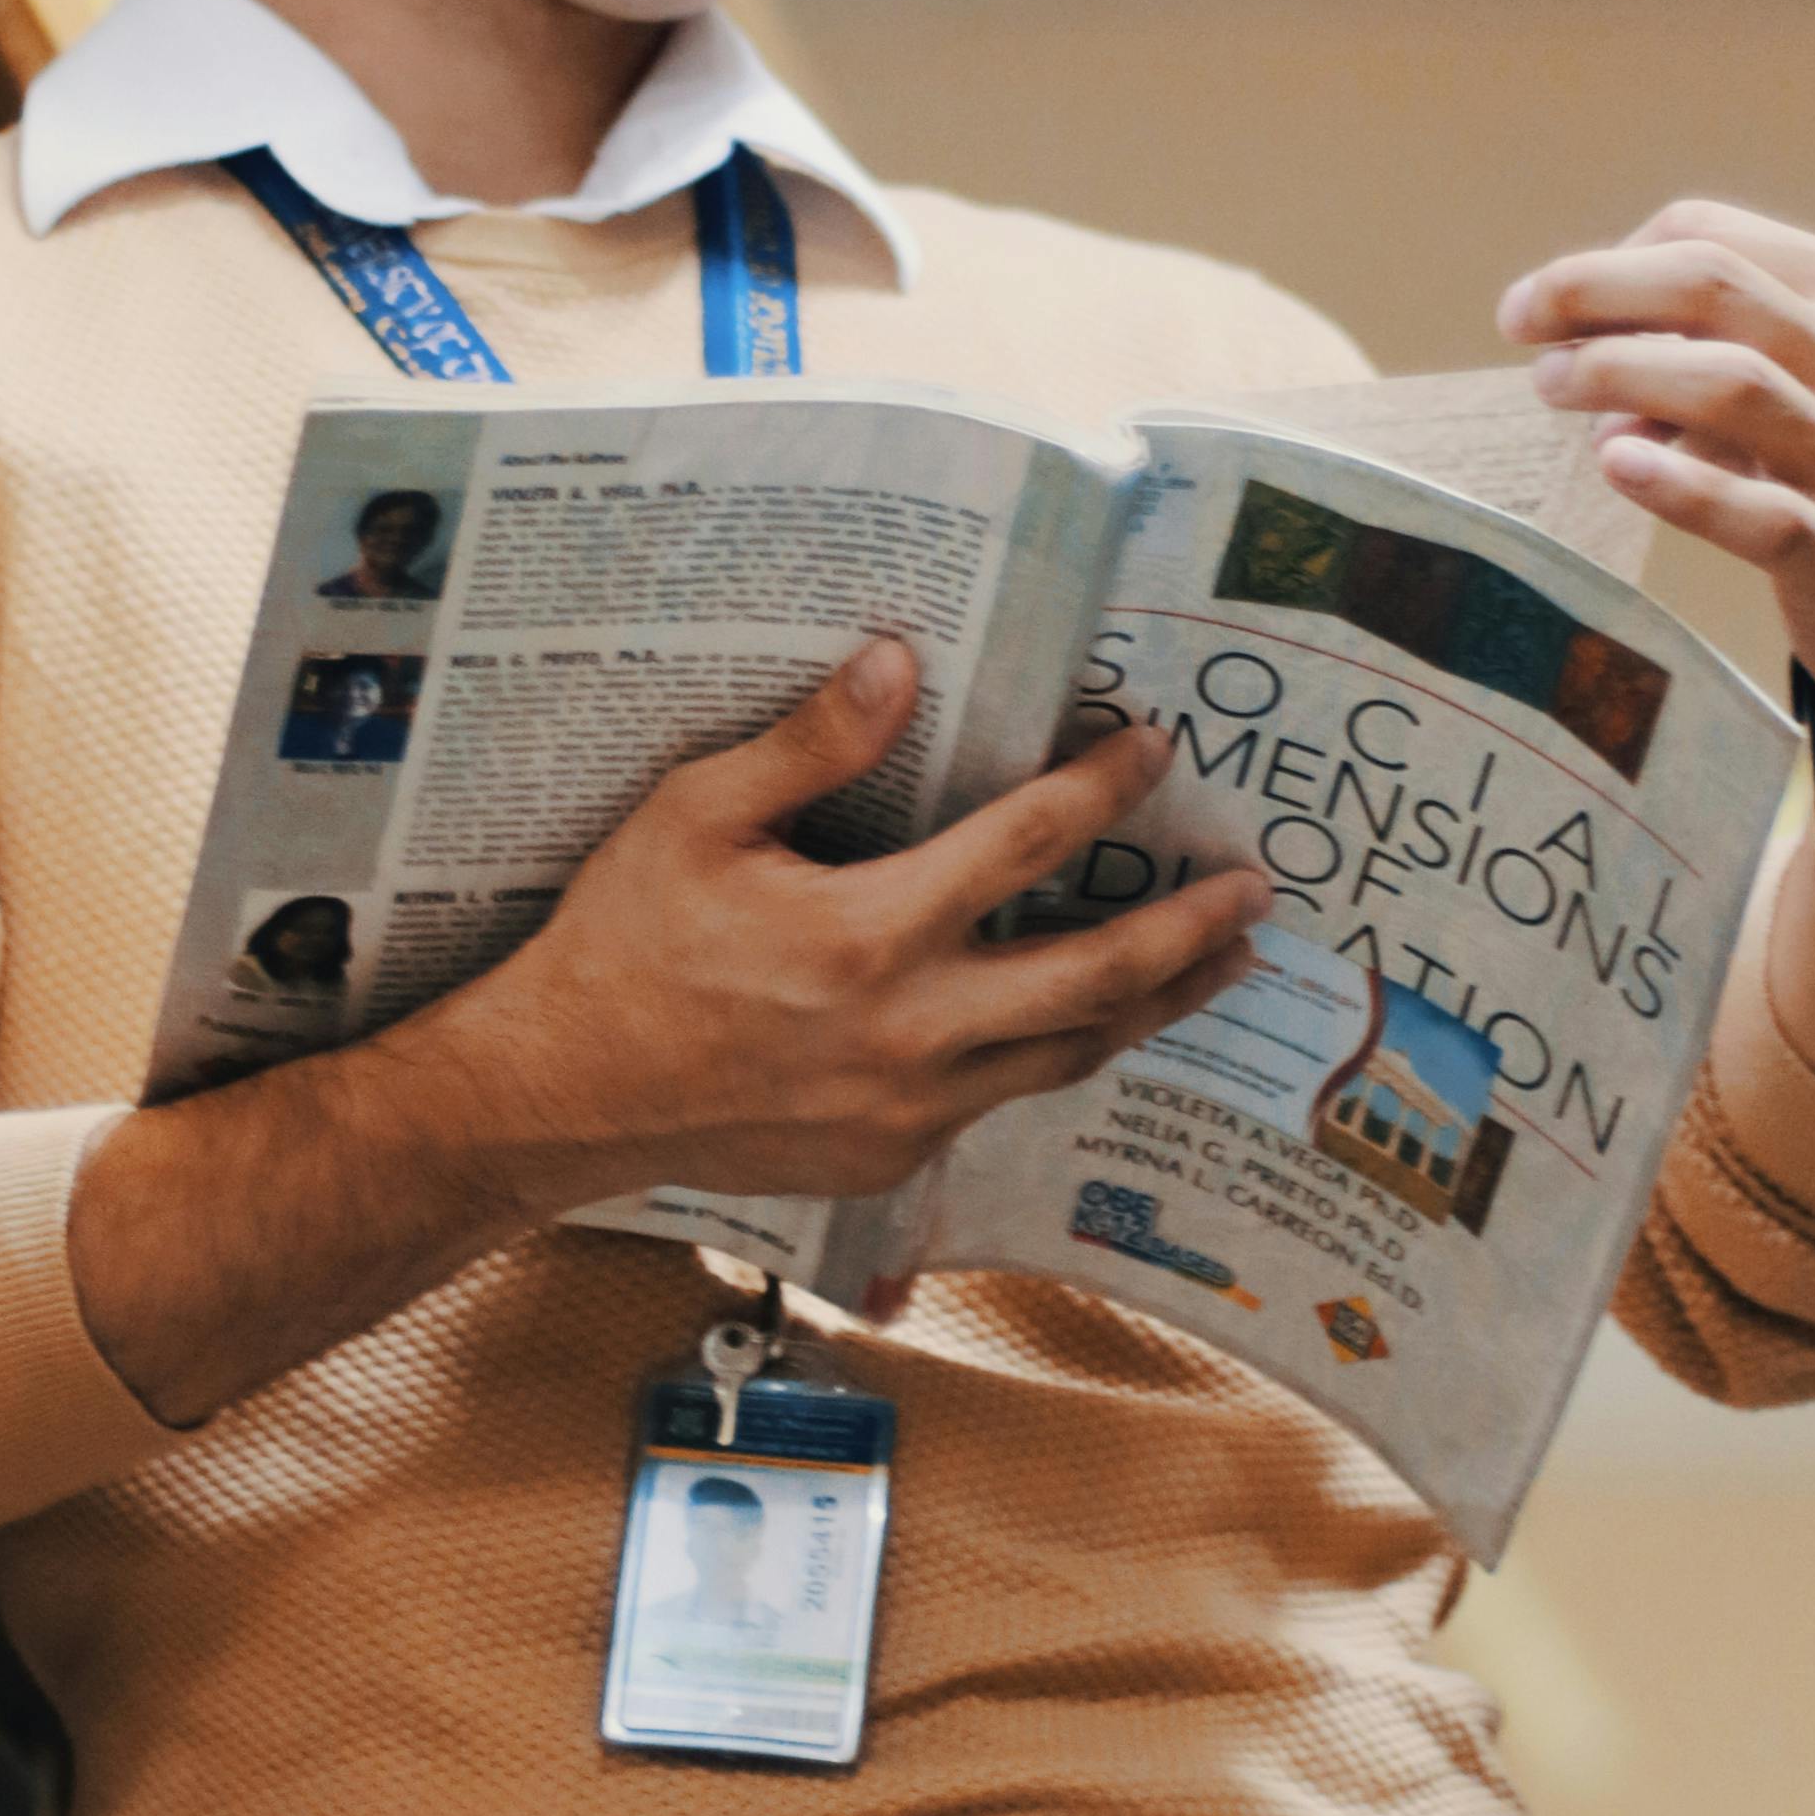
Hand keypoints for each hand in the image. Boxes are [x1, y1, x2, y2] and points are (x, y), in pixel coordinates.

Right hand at [441, 636, 1271, 1210]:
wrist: (561, 1097)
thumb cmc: (619, 946)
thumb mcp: (695, 818)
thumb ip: (809, 744)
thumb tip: (899, 661)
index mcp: (864, 938)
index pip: (1022, 848)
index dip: (1100, 788)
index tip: (1153, 746)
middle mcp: (907, 1034)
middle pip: (1094, 979)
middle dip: (1187, 931)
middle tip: (1254, 892)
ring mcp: (908, 1108)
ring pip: (1068, 1055)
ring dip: (1153, 1004)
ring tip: (1218, 963)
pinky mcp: (893, 1154)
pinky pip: (1003, 1098)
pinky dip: (1059, 1052)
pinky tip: (1088, 1020)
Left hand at [1498, 201, 1814, 744]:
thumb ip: (1716, 348)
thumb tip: (1584, 342)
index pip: (1713, 236)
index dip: (1613, 258)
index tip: (1551, 304)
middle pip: (1712, 285)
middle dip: (1594, 290)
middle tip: (1520, 323)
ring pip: (1730, 384)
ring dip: (1619, 373)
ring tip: (1552, 389)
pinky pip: (1757, 510)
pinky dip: (1677, 483)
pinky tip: (1614, 463)